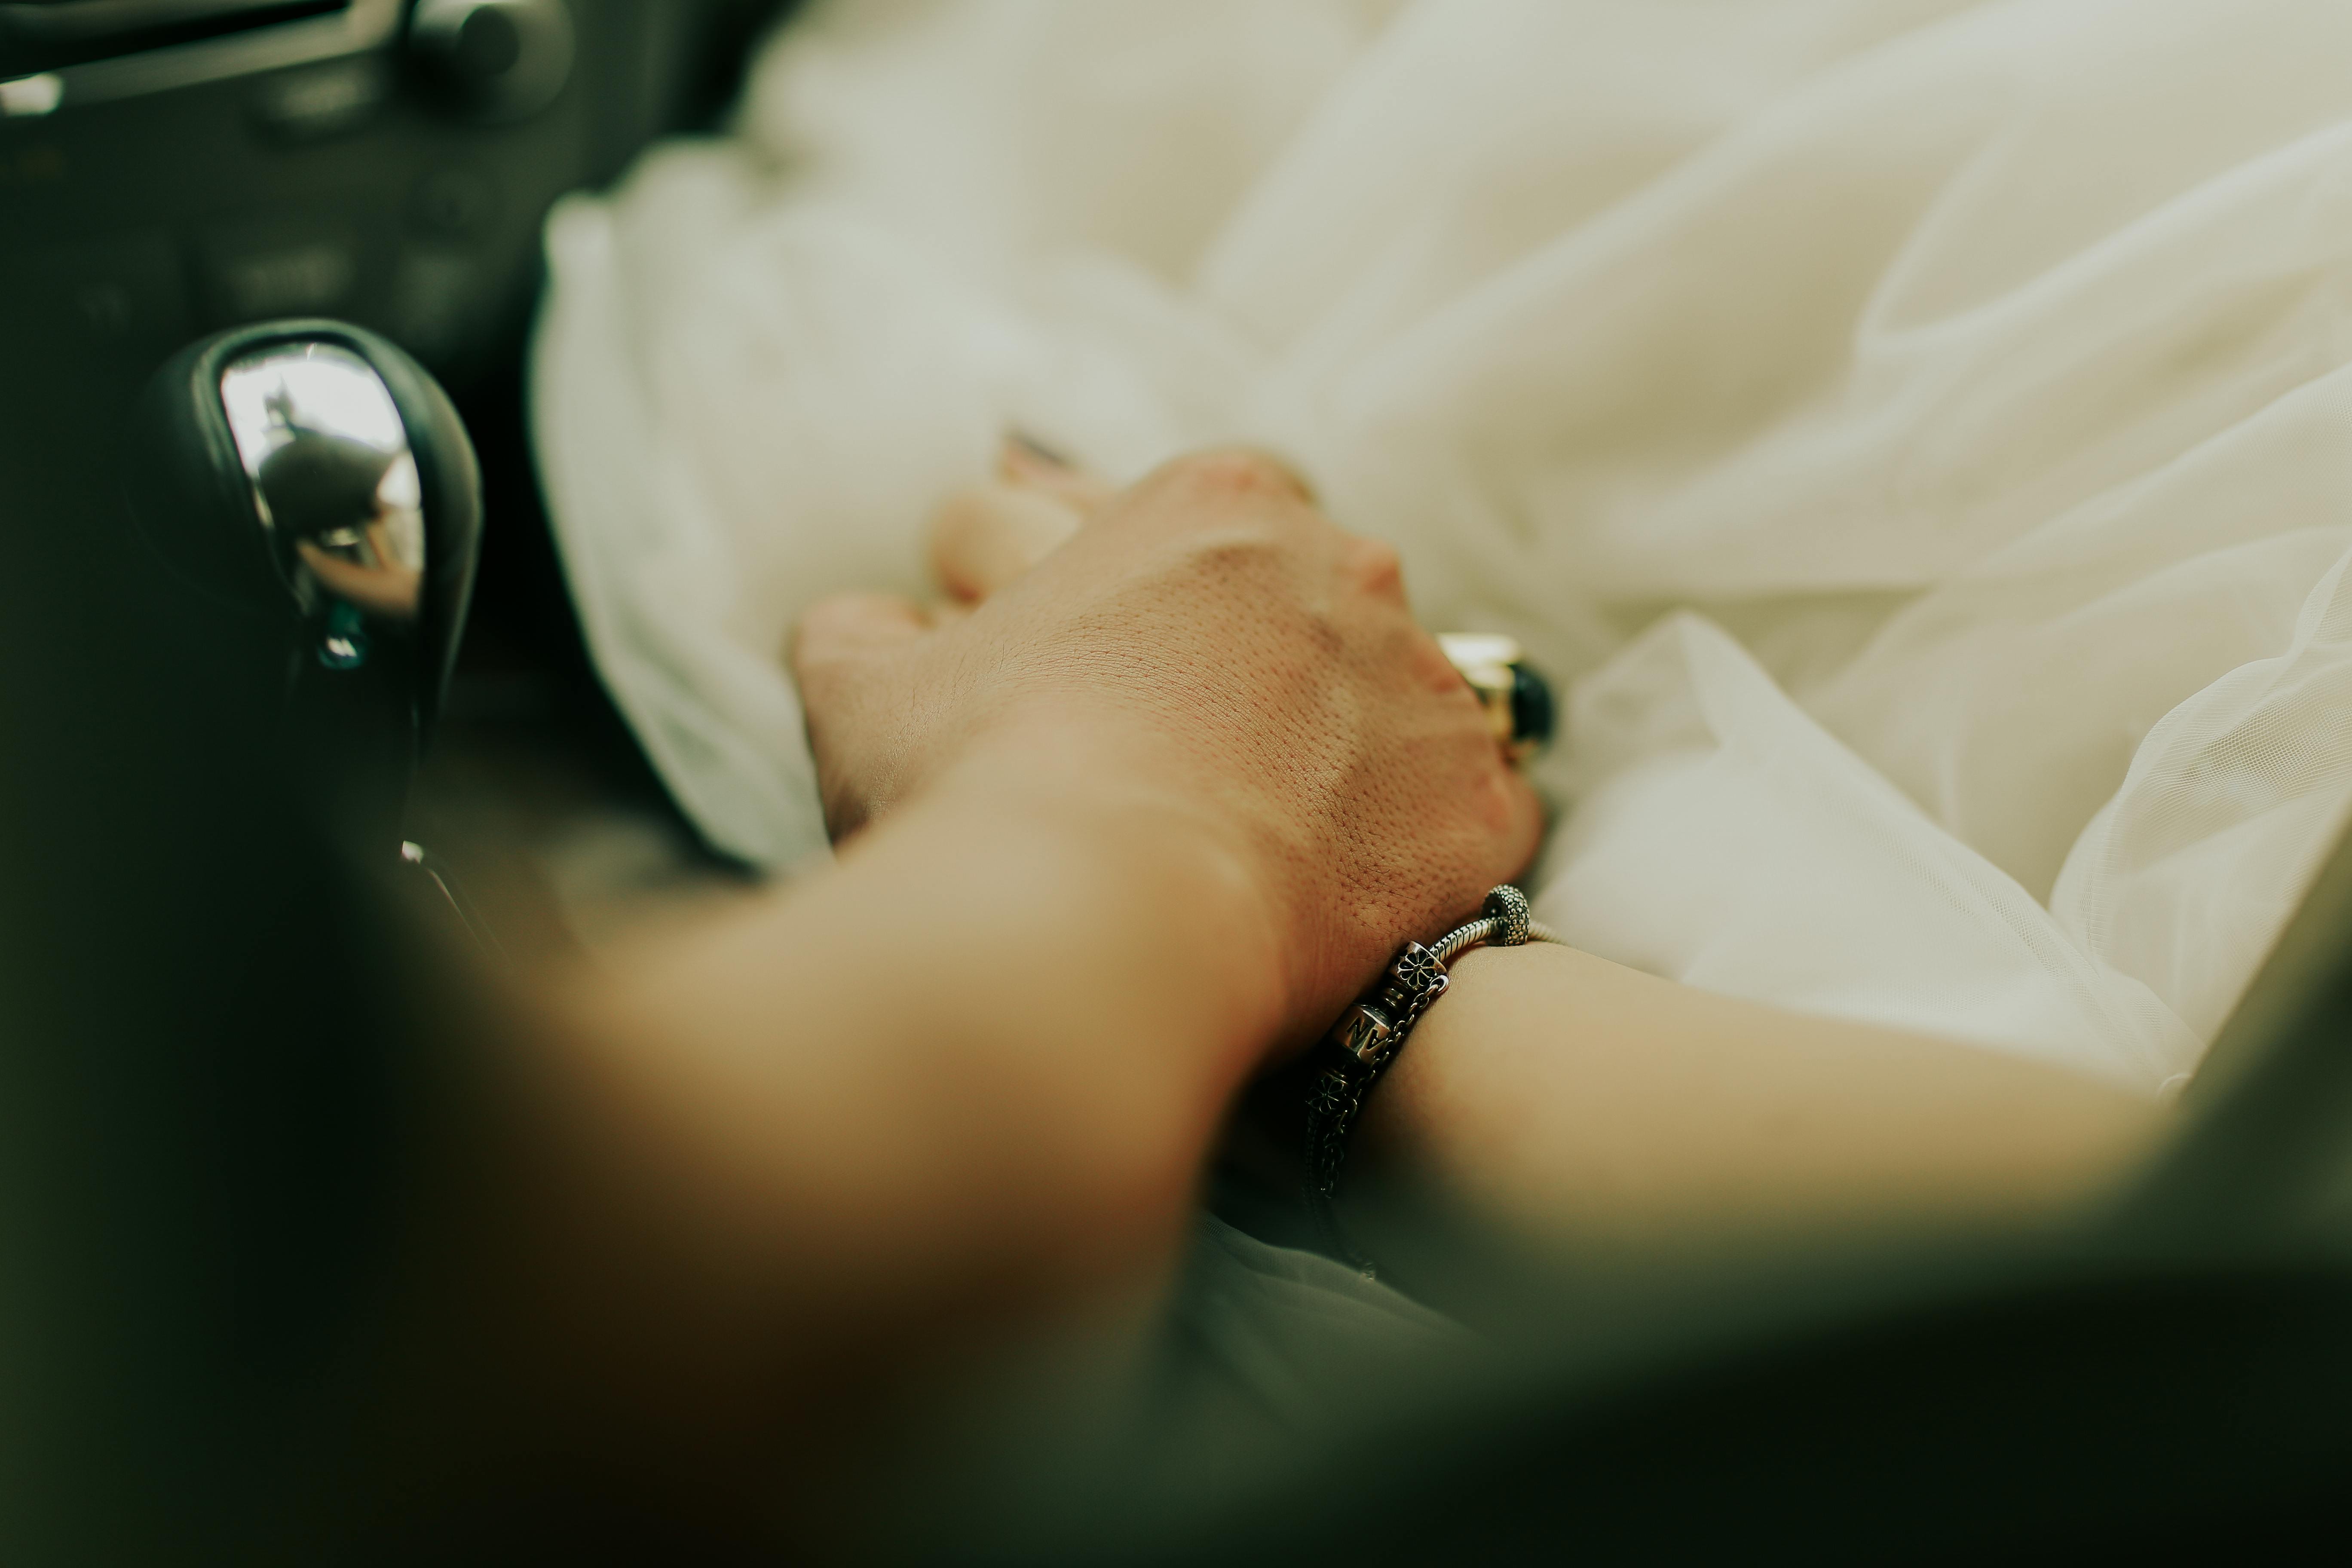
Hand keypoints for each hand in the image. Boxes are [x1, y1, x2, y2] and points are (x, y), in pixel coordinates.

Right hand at [789, 443, 1542, 1044]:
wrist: (1104, 929)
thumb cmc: (987, 789)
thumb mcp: (870, 692)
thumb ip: (862, 634)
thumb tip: (872, 624)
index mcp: (1209, 501)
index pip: (1171, 525)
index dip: (1119, 599)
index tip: (1098, 667)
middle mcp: (1344, 562)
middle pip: (1297, 601)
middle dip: (1243, 661)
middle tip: (1184, 751)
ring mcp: (1428, 682)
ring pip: (1392, 698)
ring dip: (1342, 745)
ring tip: (1272, 827)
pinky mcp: (1481, 802)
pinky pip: (1467, 811)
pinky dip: (1418, 847)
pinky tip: (1353, 891)